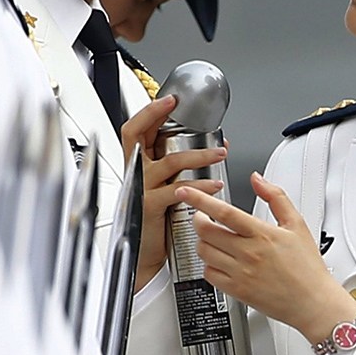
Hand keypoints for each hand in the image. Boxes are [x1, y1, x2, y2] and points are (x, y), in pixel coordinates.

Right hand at [121, 95, 225, 288]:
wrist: (145, 255)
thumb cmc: (156, 222)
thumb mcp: (165, 187)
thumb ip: (179, 168)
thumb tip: (211, 147)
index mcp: (138, 166)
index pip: (136, 130)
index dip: (149, 112)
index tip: (169, 99)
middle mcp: (135, 173)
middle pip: (135, 135)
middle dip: (155, 116)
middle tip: (175, 106)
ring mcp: (140, 189)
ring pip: (167, 161)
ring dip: (198, 154)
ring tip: (220, 153)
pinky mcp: (150, 207)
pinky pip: (177, 190)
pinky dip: (199, 185)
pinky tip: (214, 184)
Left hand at [174, 172, 355, 342]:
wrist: (313, 303)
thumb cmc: (307, 267)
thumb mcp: (297, 224)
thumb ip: (276, 197)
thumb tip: (257, 179)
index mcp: (262, 234)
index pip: (223, 212)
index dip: (199, 199)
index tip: (185, 191)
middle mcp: (248, 253)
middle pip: (205, 231)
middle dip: (197, 219)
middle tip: (200, 216)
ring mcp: (240, 273)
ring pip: (204, 252)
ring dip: (202, 241)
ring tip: (212, 238)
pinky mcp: (236, 291)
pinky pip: (209, 274)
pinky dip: (208, 265)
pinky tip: (218, 260)